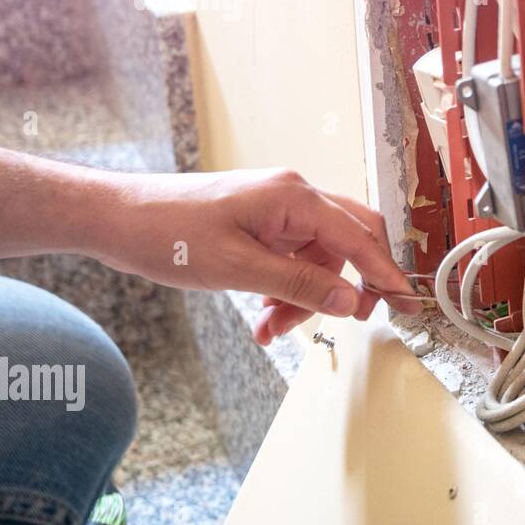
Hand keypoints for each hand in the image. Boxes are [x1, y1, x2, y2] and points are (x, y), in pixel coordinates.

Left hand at [89, 167, 422, 343]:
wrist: (118, 219)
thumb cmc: (168, 233)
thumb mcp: (238, 268)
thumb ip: (299, 284)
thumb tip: (349, 301)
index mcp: (295, 197)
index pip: (359, 237)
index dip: (385, 274)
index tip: (406, 303)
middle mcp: (294, 196)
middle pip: (350, 240)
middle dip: (349, 286)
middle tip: (350, 320)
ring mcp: (279, 208)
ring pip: (320, 256)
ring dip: (306, 296)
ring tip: (271, 327)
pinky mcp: (263, 222)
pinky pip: (295, 257)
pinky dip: (287, 288)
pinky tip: (263, 311)